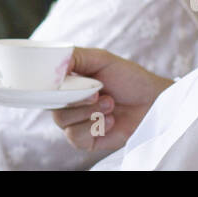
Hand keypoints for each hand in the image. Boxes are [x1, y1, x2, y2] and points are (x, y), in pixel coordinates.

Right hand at [51, 48, 172, 154]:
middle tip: (97, 93)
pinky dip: (94, 127)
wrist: (152, 102)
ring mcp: (76, 122)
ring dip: (89, 112)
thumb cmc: (129, 78)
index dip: (48, 85)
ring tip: (110, 104)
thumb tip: (52, 62)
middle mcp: (69, 103)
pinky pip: (75, 137)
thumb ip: (74, 56)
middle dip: (76, 99)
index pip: (45, 86)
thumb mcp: (101, 58)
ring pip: (62, 121)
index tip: (61, 82)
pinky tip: (111, 120)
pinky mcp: (86, 140)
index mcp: (68, 83)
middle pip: (51, 105)